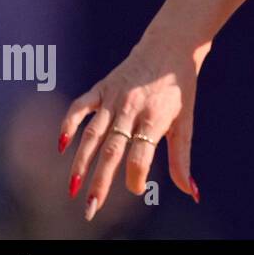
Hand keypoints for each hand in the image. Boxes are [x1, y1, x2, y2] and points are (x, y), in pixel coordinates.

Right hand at [58, 32, 205, 219]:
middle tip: (90, 208)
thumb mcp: (186, 122)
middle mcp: (132, 109)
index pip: (141, 156)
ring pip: (93, 134)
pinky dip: (68, 124)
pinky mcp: (102, 88)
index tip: (136, 190)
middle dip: (101, 181)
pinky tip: (60, 146)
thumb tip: (192, 193)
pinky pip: (80, 107)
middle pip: (113, 150)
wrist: (171, 46)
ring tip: (73, 188)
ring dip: (80, 162)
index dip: (136, 177)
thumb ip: (182, 159)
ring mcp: (114, 98)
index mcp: (155, 118)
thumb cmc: (180, 89)